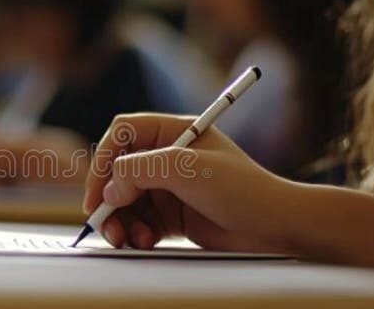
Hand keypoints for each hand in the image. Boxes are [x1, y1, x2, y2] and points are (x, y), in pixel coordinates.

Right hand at [83, 113, 293, 251]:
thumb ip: (141, 170)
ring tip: (125, 239)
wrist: (275, 227)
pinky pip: (138, 220)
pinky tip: (145, 241)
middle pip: (117, 170)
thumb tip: (110, 189)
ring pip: (124, 199)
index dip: (104, 160)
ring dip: (118, 220)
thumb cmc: (244, 190)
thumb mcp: (189, 170)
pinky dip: (134, 232)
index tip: (99, 191)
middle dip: (107, 198)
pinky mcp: (171, 214)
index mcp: (174, 131)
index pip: (122, 134)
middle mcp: (167, 156)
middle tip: (103, 223)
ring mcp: (168, 185)